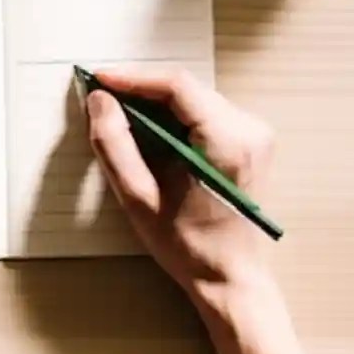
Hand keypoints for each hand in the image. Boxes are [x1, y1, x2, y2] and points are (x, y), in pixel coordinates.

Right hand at [85, 67, 275, 300]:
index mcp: (228, 143)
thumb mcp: (139, 199)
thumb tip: (100, 101)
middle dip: (141, 90)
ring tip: (121, 117)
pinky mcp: (250, 139)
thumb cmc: (189, 246)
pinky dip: (174, 115)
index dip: (133, 78)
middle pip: (186, 89)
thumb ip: (115, 146)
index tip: (99, 80)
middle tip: (102, 100)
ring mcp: (254, 133)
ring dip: (156, 102)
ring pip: (194, 97)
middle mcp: (249, 130)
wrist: (231, 276)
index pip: (177, 86)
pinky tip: (150, 131)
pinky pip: (205, 111)